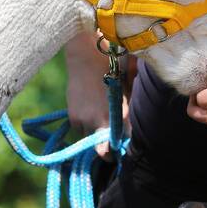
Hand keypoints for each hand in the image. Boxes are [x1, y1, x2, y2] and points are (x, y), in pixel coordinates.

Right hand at [66, 36, 131, 160]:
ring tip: (98, 121)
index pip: (124, 142)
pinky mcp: (74, 118)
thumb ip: (129, 107)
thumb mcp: (127, 87)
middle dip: (108, 152)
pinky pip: (80, 130)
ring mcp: (86, 121)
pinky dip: (85, 126)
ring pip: (90, 141)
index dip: (124, 147)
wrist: (86, 55)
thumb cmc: (113, 66)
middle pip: (104, 152)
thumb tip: (132, 126)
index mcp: (121, 114)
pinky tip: (88, 110)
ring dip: (95, 137)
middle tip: (111, 147)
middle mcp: (103, 121)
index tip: (124, 148)